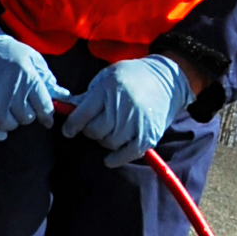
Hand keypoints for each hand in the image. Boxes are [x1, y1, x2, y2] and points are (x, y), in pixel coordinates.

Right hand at [0, 21, 57, 138]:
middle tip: (20, 106)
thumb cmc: (8, 52)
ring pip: (8, 124)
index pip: (45, 108)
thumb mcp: (32, 58)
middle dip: (26, 115)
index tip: (45, 119)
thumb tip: (65, 96)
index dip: (46, 116)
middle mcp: (11, 87)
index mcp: (28, 76)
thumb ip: (48, 78)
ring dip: (10, 122)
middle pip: (27, 118)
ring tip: (7, 111)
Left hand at [61, 54, 191, 166]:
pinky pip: (128, 154)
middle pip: (95, 131)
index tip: (68, 131)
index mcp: (108, 89)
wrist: (168, 79)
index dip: (72, 126)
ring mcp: (136, 122)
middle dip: (90, 130)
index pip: (82, 114)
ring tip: (109, 131)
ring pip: (108, 143)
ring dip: (104, 140)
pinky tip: (109, 159)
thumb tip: (69, 110)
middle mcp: (122, 106)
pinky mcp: (148, 135)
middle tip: (94, 125)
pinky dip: (116, 159)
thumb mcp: (107, 76)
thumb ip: (89, 94)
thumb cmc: (133, 76)